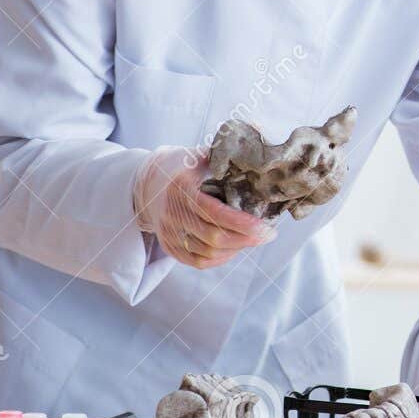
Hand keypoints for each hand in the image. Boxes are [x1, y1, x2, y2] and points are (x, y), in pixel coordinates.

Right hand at [133, 146, 273, 268]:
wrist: (149, 183)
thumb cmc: (182, 166)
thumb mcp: (200, 156)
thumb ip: (224, 158)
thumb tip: (256, 158)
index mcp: (181, 189)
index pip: (214, 212)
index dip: (242, 223)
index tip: (266, 227)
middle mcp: (171, 214)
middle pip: (213, 237)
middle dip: (246, 239)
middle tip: (269, 234)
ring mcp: (168, 232)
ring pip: (207, 253)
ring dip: (235, 249)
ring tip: (254, 239)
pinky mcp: (168, 246)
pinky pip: (197, 261)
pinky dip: (220, 259)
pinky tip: (235, 248)